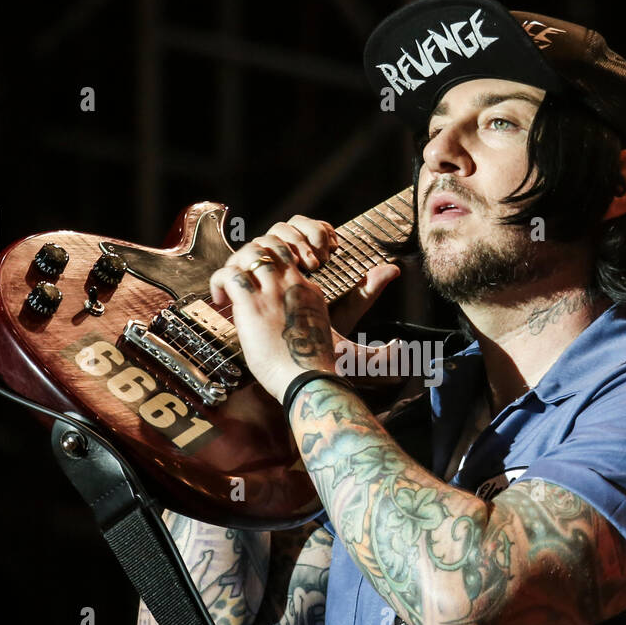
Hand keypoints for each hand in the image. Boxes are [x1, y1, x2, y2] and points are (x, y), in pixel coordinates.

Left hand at [208, 217, 397, 400]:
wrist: (310, 383)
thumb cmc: (327, 374)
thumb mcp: (352, 351)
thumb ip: (378, 349)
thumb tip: (405, 349)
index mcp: (310, 292)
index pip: (293, 252)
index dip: (280, 254)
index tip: (268, 279)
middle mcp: (292, 285)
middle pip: (273, 241)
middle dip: (258, 250)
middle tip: (247, 276)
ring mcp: (272, 292)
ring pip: (251, 251)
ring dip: (237, 263)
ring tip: (232, 286)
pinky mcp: (252, 304)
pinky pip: (231, 273)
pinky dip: (220, 281)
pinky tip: (221, 300)